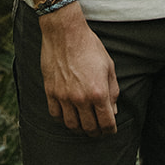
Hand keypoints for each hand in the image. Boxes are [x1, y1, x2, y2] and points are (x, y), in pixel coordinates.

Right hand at [39, 7, 118, 134]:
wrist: (65, 32)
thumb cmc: (89, 46)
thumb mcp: (108, 66)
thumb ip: (113, 91)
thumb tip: (113, 110)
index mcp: (98, 92)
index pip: (107, 123)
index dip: (110, 130)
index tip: (110, 129)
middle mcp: (81, 98)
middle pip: (89, 128)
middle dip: (96, 132)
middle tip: (98, 130)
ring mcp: (64, 96)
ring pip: (72, 125)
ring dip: (79, 128)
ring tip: (83, 125)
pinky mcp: (50, 91)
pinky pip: (55, 114)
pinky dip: (63, 119)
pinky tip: (68, 115)